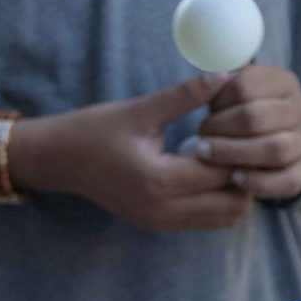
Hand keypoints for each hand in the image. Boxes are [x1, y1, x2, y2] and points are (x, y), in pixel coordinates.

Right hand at [17, 74, 250, 231]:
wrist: (57, 160)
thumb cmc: (94, 131)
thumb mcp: (140, 110)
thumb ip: (185, 96)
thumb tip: (225, 75)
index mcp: (159, 181)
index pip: (222, 171)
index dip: (239, 148)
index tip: (243, 125)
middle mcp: (163, 210)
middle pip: (233, 203)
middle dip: (243, 173)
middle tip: (240, 143)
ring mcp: (161, 222)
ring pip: (224, 217)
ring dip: (234, 189)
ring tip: (225, 156)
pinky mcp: (159, 225)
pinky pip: (206, 219)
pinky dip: (218, 198)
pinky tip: (209, 169)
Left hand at [190, 65, 300, 201]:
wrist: (284, 138)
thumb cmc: (247, 110)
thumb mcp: (238, 89)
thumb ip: (223, 84)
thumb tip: (207, 80)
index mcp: (283, 82)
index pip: (245, 86)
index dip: (218, 100)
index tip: (206, 109)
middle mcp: (300, 110)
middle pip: (257, 117)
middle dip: (221, 128)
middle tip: (201, 135)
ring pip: (275, 149)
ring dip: (235, 153)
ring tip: (208, 155)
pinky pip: (285, 181)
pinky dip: (257, 181)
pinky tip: (234, 178)